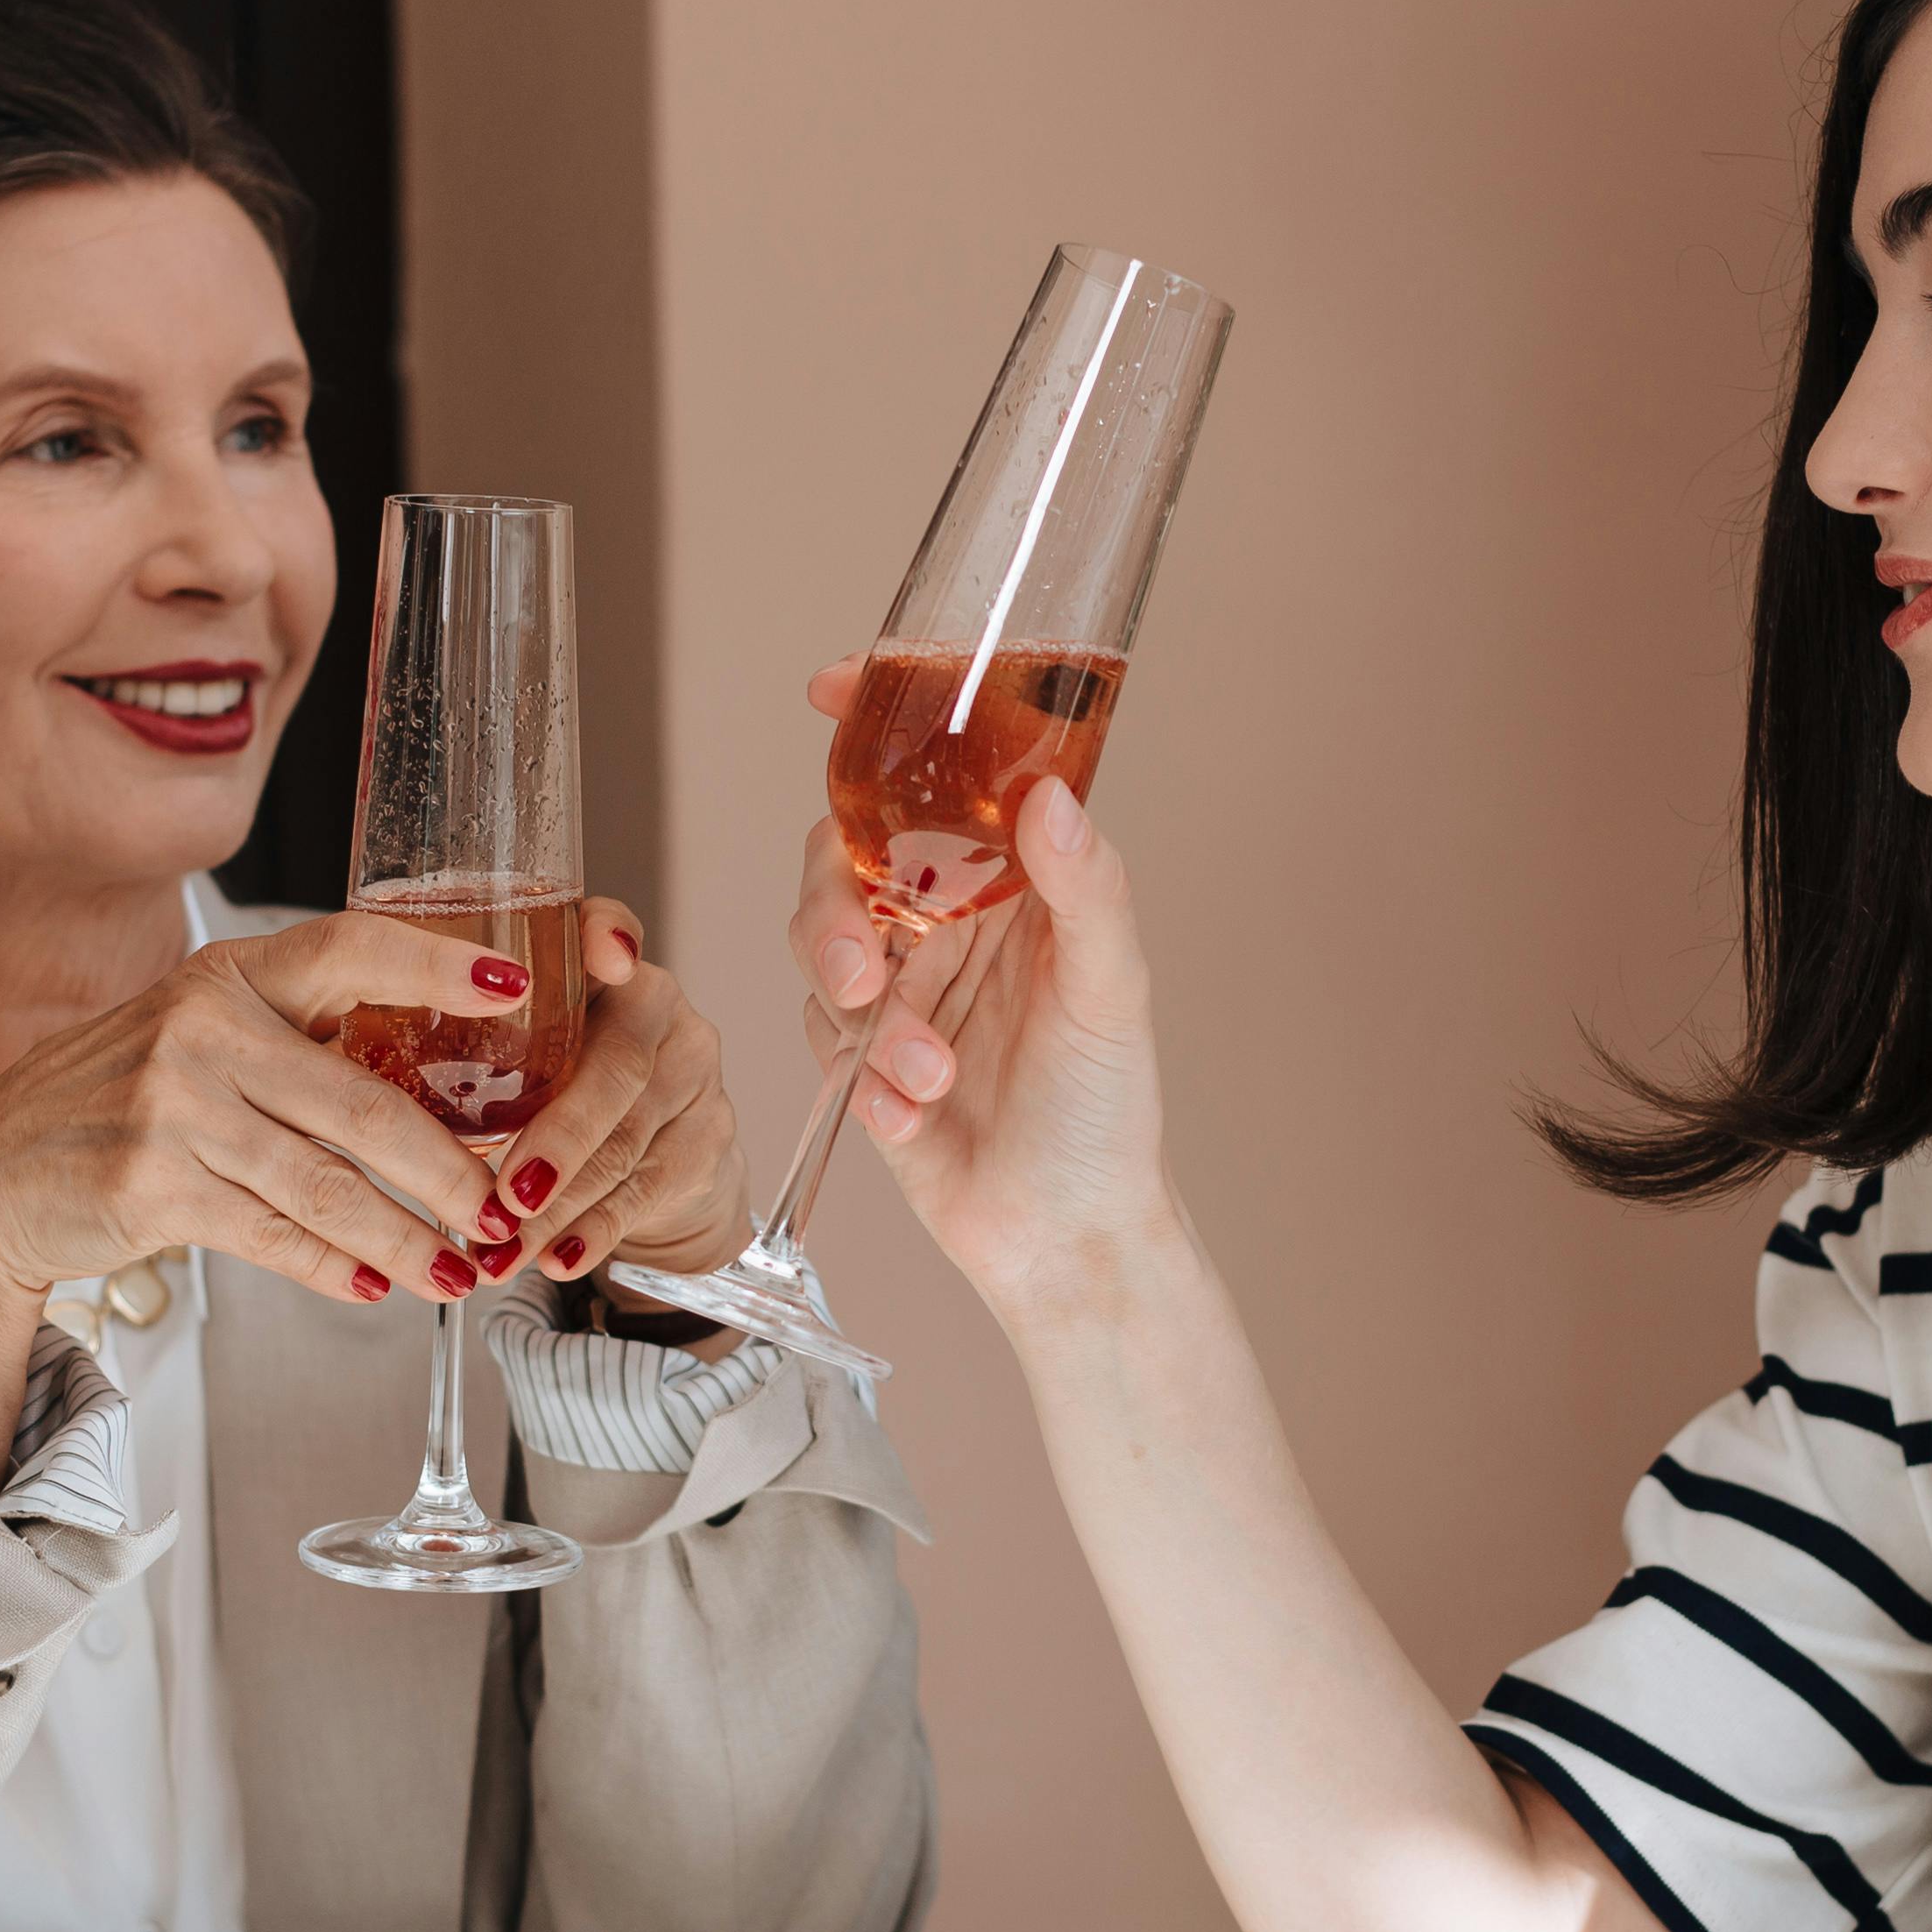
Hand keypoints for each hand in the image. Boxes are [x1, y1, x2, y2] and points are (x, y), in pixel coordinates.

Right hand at [0, 909, 537, 1307]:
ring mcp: (171, 1109)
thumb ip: (298, 1041)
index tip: (514, 986)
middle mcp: (202, 1030)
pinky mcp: (150, 1186)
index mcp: (231, 976)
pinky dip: (332, 1267)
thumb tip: (440, 1076)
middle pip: (362, 1101)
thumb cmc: (121, 1102)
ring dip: (403, 1238)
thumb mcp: (202, 1037)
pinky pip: (272, 1233)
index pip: (351, 949)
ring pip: (326, 1183)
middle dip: (448, 1169)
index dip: (436, 964)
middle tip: (504, 1211)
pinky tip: (375, 1287)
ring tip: (459, 1271)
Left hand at [447, 900, 754, 1295]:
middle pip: (619, 1068)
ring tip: (498, 1249)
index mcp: (603, 970)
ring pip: (626, 1144)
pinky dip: (595, 1231)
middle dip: (558, 1138)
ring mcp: (694, 1076)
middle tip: (501, 1194)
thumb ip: (468, 1049)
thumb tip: (367, 1096)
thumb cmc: (557, 1089)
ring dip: (558, 1207)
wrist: (656, 1158)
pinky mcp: (708, 1141)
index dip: (609, 935)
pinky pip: (648, 1191)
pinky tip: (556, 1258)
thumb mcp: (513, 1050)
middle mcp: (659, 1011)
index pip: (610, 930)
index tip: (605, 955)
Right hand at [783, 660, 1179, 1333]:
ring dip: (862, 1020)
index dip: (878, 725)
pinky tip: (917, 1117)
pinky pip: (823, 1047)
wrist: (1069, 1241)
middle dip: (835, 912)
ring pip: (819, 952)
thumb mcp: (1112, 992)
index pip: (932, 780)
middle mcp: (945, 923)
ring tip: (925, 1076)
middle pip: (843, 860)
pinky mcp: (860, 1063)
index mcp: (1007, 883)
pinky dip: (867, 1084)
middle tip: (862, 974)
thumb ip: (1084, 891)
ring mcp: (897, 991)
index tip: (833, 690)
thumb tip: (1050, 797)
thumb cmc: (1108, 1112)